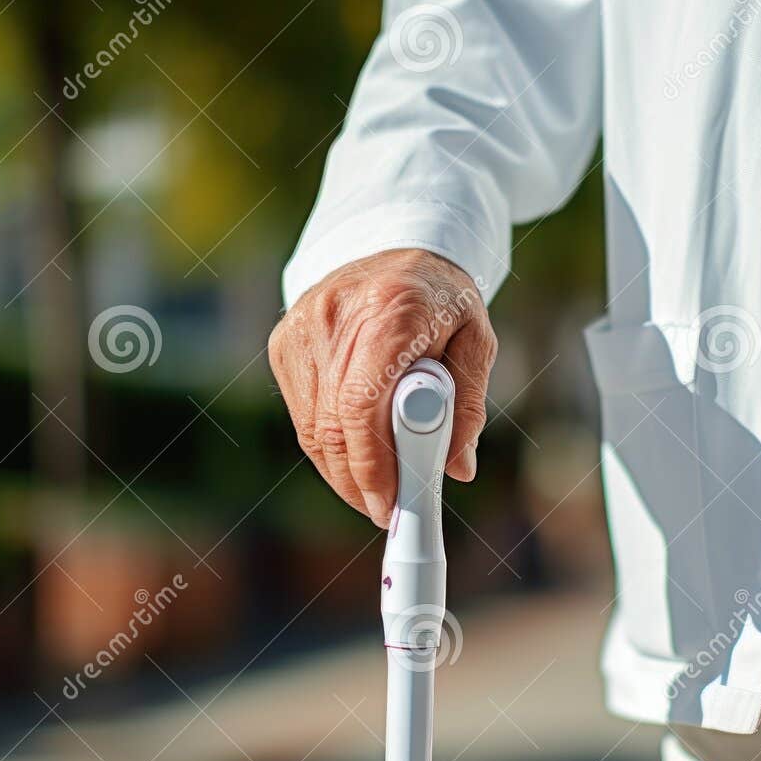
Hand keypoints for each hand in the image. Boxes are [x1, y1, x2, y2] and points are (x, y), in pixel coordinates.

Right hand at [268, 249, 496, 527]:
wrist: (395, 249)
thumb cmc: (442, 300)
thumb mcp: (476, 342)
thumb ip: (469, 404)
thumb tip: (457, 468)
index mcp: (391, 311)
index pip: (362, 406)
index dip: (372, 466)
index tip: (391, 505)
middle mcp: (335, 318)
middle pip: (333, 427)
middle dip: (359, 483)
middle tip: (388, 511)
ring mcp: (301, 331)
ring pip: (312, 429)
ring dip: (343, 472)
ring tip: (378, 490)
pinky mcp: (283, 343)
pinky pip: (302, 415)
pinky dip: (328, 446)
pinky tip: (356, 456)